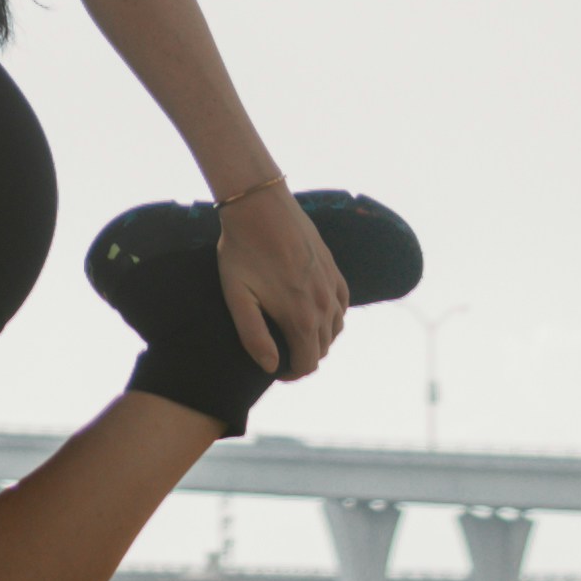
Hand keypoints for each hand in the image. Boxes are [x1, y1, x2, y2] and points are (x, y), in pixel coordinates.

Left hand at [214, 184, 346, 382]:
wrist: (260, 205)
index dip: (293, 374)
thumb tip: (270, 366)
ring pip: (336, 328)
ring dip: (320, 338)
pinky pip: (343, 304)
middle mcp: (324, 305)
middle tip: (281, 353)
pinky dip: (333, 316)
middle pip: (323, 349)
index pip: (308, 364)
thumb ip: (253, 336)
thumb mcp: (237, 297)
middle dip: (304, 358)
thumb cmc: (241, 251)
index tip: (276, 371)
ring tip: (295, 334)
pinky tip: (315, 311)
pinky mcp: (334, 268)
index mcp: (300, 318)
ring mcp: (332, 285)